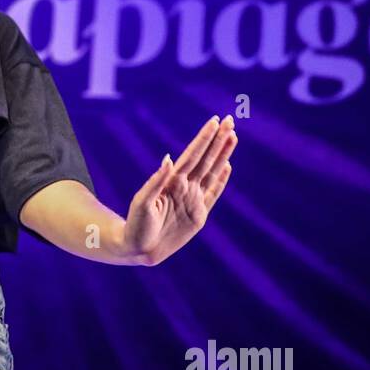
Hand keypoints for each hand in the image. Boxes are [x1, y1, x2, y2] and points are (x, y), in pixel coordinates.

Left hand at [122, 115, 236, 266]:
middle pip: (205, 159)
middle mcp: (185, 187)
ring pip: (212, 172)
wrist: (138, 248)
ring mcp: (193, 200)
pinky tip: (227, 165)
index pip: (192, 155)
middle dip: (218, 140)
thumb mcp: (143, 203)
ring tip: (232, 136)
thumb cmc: (136, 224)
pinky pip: (213, 193)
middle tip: (229, 120)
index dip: (204, 139)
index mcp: (172, 182)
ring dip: (222, 154)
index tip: (214, 122)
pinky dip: (222, 180)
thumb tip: (168, 159)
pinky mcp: (199, 215)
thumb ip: (156, 182)